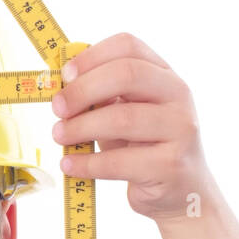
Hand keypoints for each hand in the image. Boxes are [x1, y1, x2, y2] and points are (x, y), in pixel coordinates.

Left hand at [49, 32, 210, 221]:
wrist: (182, 192)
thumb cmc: (144, 148)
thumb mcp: (125, 114)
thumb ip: (101, 95)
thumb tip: (59, 85)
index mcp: (164, 75)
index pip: (129, 47)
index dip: (91, 57)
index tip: (65, 75)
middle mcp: (178, 96)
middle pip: (127, 75)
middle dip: (83, 90)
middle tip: (57, 108)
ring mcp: (180, 130)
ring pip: (122, 118)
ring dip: (80, 127)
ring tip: (59, 136)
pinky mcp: (171, 166)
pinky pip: (119, 162)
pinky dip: (86, 163)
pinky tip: (69, 165)